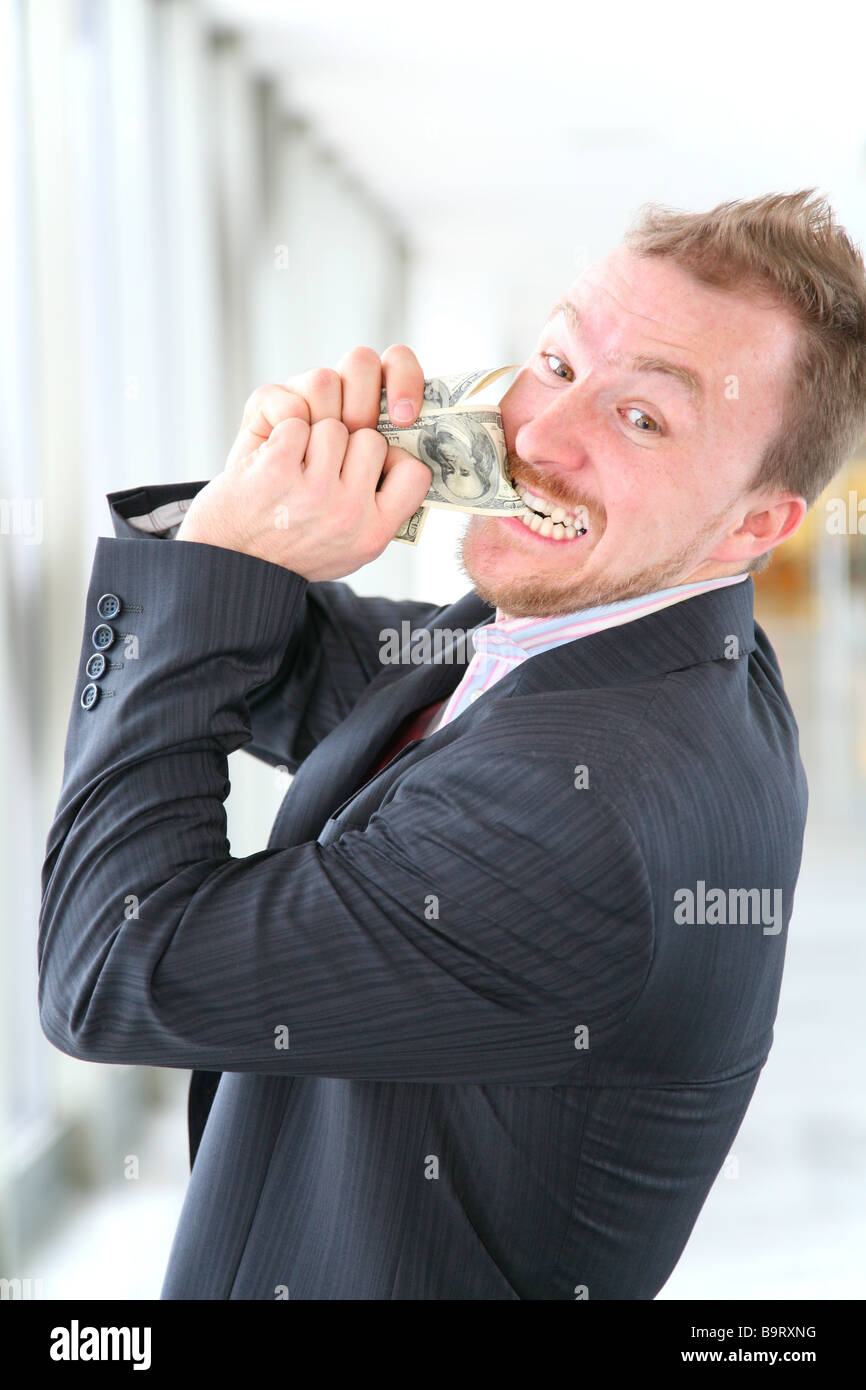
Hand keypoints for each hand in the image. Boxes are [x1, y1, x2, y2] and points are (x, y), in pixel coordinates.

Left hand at [175, 345, 430, 579]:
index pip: (415, 471)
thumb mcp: (349, 547)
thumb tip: (398, 439)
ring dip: (310, 434)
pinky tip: (269, 462)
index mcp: (375, 533)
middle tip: (316, 471)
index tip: (369, 466)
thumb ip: (379, 506)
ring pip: (333, 422)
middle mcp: (350, 515)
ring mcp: (315, 492)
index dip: (394, 457)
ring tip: (292, 469)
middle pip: (371, 436)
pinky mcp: (278, 469)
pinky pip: (294, 415)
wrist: (227, 559)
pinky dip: (278, 430)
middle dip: (344, 443)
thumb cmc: (290, 544)